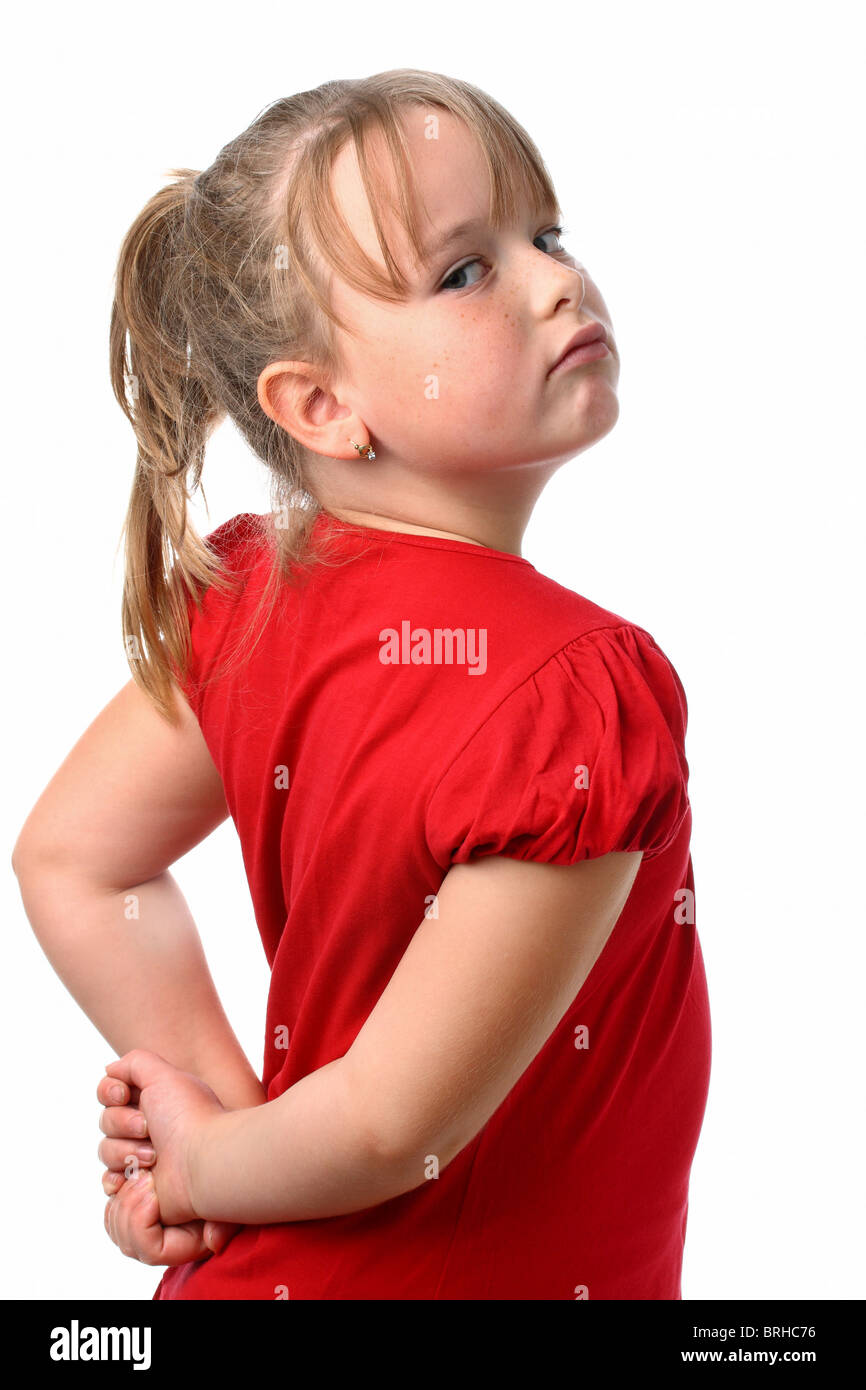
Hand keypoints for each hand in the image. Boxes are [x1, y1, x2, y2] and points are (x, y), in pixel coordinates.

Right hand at [102, 1049, 223, 1227]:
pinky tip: (138, 1175)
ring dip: (126, 1151)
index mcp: (153, 1100)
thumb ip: (135, 1063)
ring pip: (105, 1150)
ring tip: (153, 1157)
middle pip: (106, 1121)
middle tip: (147, 1129)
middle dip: (122, 1123)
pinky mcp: (138, 1185)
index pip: (110, 1092)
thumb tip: (112, 1068)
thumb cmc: (188, 1117)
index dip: (110, 1092)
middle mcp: (146, 1126)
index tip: (123, 1095)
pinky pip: (108, 1180)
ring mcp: (142, 1156)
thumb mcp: (164, 1076)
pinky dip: (118, 1177)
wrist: (203, 1163)